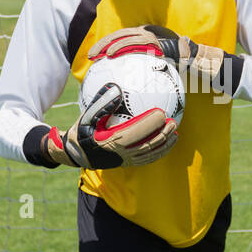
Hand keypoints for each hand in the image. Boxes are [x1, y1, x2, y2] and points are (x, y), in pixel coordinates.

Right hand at [43, 82, 177, 168]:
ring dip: (165, 144)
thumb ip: (102, 103)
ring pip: (150, 154)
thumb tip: (116, 88)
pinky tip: (167, 143)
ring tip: (175, 132)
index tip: (161, 112)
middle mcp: (121, 153)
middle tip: (173, 121)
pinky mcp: (128, 163)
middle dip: (163, 134)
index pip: (136, 132)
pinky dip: (160, 152)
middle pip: (148, 145)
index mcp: (112, 141)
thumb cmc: (82, 130)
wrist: (77, 152)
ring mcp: (126, 161)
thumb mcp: (87, 116)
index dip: (151, 123)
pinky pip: (148, 159)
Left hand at [87, 24, 224, 82]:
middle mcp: (150, 34)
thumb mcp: (162, 72)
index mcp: (148, 40)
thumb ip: (148, 73)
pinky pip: (137, 42)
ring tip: (98, 54)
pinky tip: (112, 54)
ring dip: (110, 43)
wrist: (201, 64)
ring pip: (127, 36)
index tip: (95, 57)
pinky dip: (123, 46)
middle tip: (91, 56)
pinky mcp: (158, 40)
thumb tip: (130, 88)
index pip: (124, 39)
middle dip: (104, 43)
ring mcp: (154, 36)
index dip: (108, 45)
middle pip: (121, 35)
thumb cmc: (183, 71)